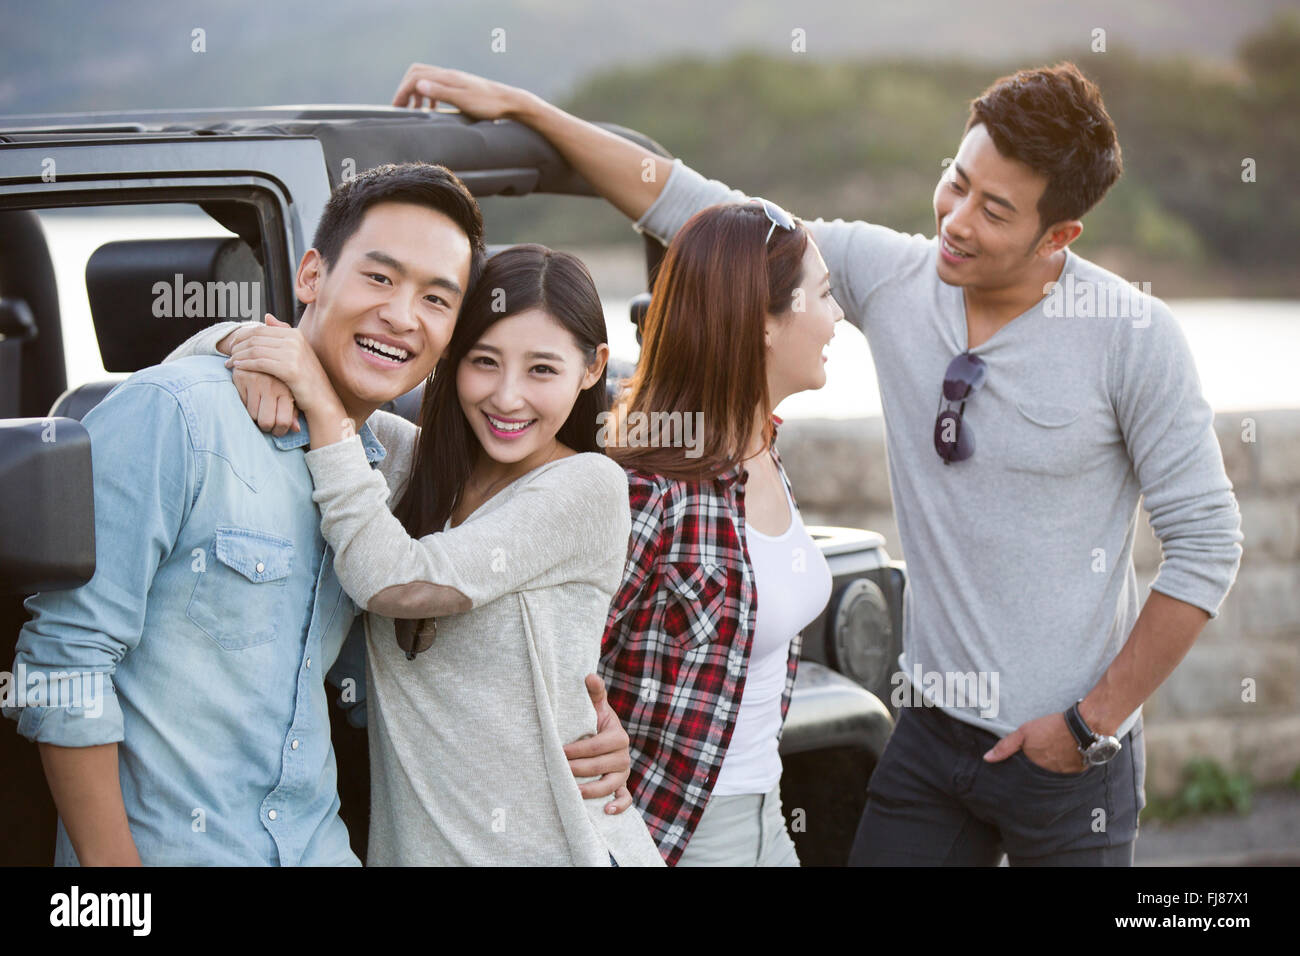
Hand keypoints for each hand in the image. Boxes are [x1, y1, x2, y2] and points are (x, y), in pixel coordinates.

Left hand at [224, 314, 339, 415]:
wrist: (322, 399)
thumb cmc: (306, 378)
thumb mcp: (297, 352)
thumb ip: (282, 334)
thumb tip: (266, 316)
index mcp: (295, 333)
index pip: (261, 329)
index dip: (243, 335)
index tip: (233, 345)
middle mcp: (295, 340)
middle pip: (256, 338)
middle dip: (238, 346)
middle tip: (228, 354)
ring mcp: (293, 353)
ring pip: (255, 349)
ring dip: (239, 356)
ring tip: (230, 363)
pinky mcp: (290, 368)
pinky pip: (260, 362)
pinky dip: (245, 364)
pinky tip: (237, 368)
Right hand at [233, 369, 299, 436]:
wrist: (264, 352)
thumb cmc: (281, 379)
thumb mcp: (291, 392)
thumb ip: (294, 412)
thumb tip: (296, 429)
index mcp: (287, 390)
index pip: (283, 421)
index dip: (280, 430)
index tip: (278, 430)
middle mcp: (272, 386)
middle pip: (266, 422)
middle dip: (266, 427)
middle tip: (267, 424)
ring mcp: (255, 381)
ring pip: (252, 414)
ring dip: (255, 416)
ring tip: (260, 409)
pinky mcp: (241, 378)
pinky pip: (241, 403)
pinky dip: (245, 404)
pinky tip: (251, 397)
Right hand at [392, 63, 526, 119]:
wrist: (509, 102)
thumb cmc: (488, 104)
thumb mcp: (463, 100)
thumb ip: (440, 92)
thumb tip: (417, 85)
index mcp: (446, 77)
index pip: (415, 77)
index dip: (402, 92)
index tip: (396, 108)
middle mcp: (448, 75)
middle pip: (417, 73)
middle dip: (405, 90)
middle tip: (401, 108)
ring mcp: (454, 79)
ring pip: (426, 79)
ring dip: (416, 93)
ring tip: (415, 111)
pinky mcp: (459, 86)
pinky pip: (436, 86)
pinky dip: (428, 95)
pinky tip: (432, 110)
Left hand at [564, 673, 633, 813]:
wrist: (603, 735)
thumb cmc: (594, 721)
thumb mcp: (596, 706)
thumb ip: (594, 693)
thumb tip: (588, 676)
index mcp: (618, 735)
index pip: (596, 746)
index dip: (576, 750)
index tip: (558, 751)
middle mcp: (623, 755)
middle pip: (599, 766)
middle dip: (577, 769)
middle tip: (557, 771)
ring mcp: (623, 772)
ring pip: (610, 785)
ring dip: (591, 790)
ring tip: (572, 791)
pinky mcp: (622, 786)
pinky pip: (625, 798)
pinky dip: (618, 806)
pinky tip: (605, 811)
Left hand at [983, 712, 1087, 773]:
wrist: (1082, 728)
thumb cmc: (1051, 728)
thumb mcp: (1024, 733)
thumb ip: (1005, 746)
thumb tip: (987, 759)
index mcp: (1032, 767)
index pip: (1020, 778)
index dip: (1016, 775)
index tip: (1014, 773)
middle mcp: (1046, 776)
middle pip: (1033, 780)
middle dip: (1030, 776)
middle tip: (1030, 769)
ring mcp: (1060, 777)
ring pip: (1048, 778)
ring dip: (1045, 773)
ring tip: (1045, 763)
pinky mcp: (1074, 775)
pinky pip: (1062, 777)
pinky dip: (1059, 771)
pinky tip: (1058, 763)